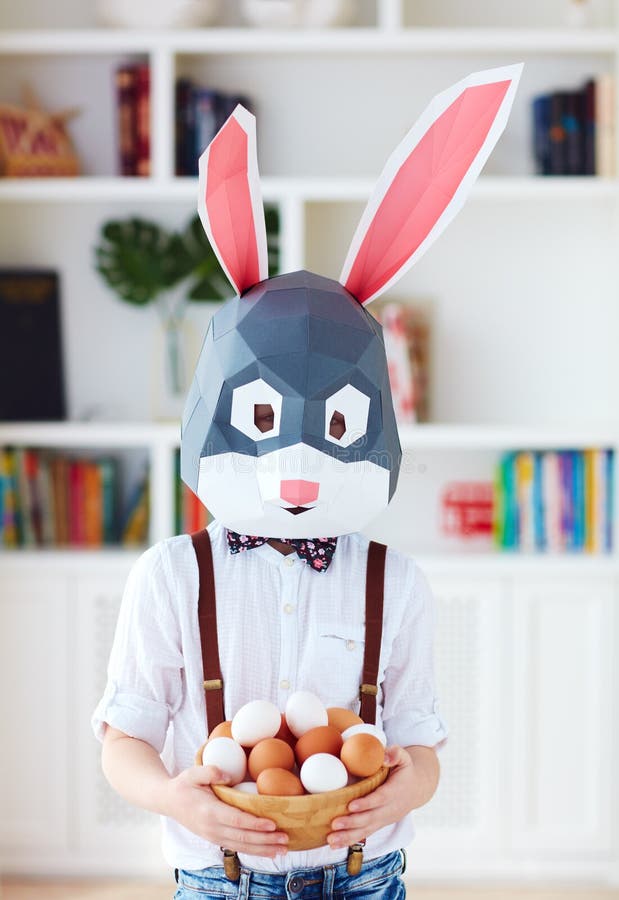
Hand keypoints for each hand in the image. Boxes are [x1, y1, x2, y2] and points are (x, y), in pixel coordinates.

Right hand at [163, 765, 288, 857]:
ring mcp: (213, 836)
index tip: (272, 824)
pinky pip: (237, 847)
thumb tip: (228, 774)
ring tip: (282, 849)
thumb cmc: (184, 785)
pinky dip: (254, 851)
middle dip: (265, 840)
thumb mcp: (193, 773)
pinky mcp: (215, 839)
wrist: (168, 801)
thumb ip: (210, 771)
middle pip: (243, 837)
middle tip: (285, 838)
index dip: (255, 824)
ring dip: (263, 849)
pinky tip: (268, 851)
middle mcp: (212, 828)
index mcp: (209, 811)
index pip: (236, 820)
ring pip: (242, 847)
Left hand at [327, 745, 436, 848]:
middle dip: (352, 822)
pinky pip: (364, 834)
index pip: (380, 799)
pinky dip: (349, 840)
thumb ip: (395, 753)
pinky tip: (334, 844)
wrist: (416, 789)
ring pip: (366, 830)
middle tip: (335, 823)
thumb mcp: (404, 757)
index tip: (351, 805)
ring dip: (348, 836)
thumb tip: (384, 757)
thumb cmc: (405, 770)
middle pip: (371, 818)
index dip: (367, 803)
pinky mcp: (379, 824)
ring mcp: (384, 819)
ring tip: (331, 839)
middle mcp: (390, 809)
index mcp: (396, 791)